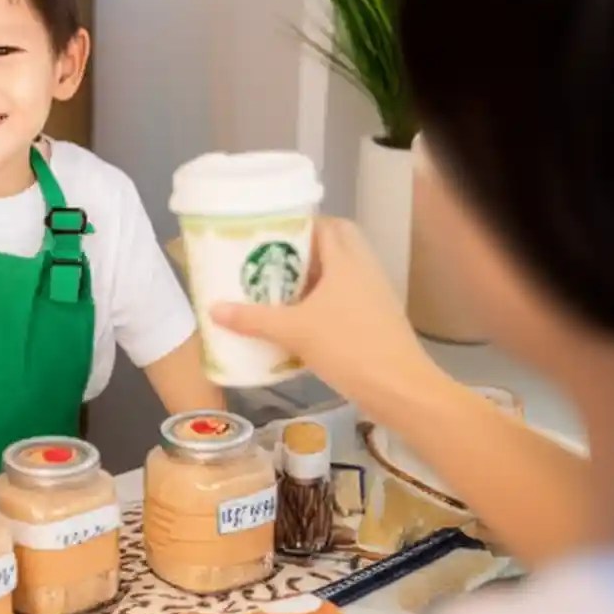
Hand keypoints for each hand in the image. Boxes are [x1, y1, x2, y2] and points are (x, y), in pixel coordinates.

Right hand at [210, 217, 440, 403]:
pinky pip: (344, 298)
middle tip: (271, 261)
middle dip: (303, 250)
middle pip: (335, 245)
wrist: (399, 388)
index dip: (299, 224)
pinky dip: (322, 302)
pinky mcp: (375, 320)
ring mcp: (373, 296)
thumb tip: (213, 309)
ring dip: (312, 278)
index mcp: (347, 261)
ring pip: (340, 274)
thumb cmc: (348, 347)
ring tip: (278, 289)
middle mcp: (363, 271)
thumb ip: (253, 319)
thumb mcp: (294, 332)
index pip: (326, 225)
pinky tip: (298, 320)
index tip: (268, 234)